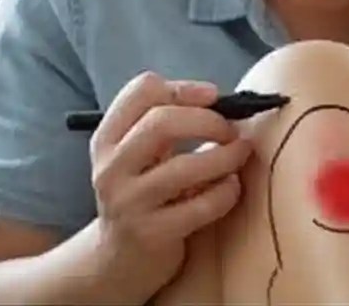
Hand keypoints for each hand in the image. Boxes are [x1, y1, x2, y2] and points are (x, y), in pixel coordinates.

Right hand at [88, 71, 253, 302]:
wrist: (116, 260)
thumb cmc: (139, 196)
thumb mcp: (136, 156)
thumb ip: (164, 127)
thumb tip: (222, 103)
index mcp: (107, 139)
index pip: (141, 92)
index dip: (184, 88)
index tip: (213, 96)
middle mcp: (111, 168)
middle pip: (162, 122)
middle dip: (208, 121)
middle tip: (231, 131)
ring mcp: (128, 203)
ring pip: (184, 166)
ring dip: (224, 156)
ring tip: (240, 154)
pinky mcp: (151, 234)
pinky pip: (200, 206)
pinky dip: (225, 191)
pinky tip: (233, 186)